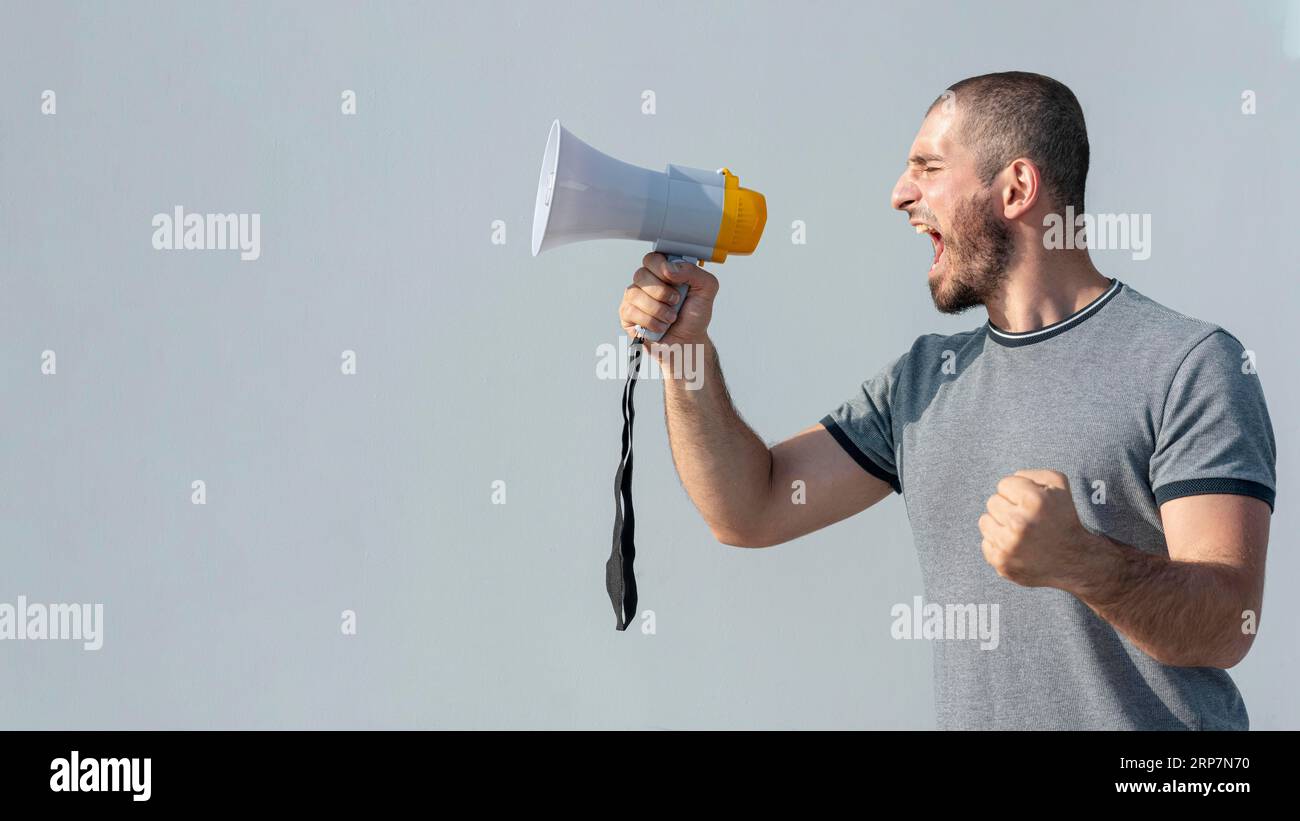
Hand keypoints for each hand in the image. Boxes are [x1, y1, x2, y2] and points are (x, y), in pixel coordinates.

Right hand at [618, 252, 718, 346]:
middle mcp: (647, 282)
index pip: (652, 258)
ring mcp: (635, 297)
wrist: (688, 343)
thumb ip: (693, 271)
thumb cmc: (694, 316)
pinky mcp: (627, 314)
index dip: (660, 267)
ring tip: (670, 318)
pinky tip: (660, 326)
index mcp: (664, 271)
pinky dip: (650, 321)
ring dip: (658, 309)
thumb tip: (669, 268)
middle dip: (661, 292)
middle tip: (676, 301)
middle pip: (641, 274)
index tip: (673, 279)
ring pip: (635, 294)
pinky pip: (631, 311)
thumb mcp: (706, 289)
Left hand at [978, 469, 1100, 590]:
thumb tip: (1009, 480)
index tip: (1031, 503)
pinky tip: (1018, 547)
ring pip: (985, 521)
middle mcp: (1019, 523)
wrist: (1075, 560)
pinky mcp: (1002, 563)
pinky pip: (986, 543)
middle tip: (1027, 519)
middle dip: (1008, 507)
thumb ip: (1032, 474)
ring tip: (1020, 532)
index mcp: (1033, 500)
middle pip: (992, 502)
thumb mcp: (1059, 486)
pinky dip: (998, 544)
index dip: (1018, 492)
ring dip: (1000, 524)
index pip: (1003, 484)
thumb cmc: (1064, 518)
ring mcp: (1008, 545)